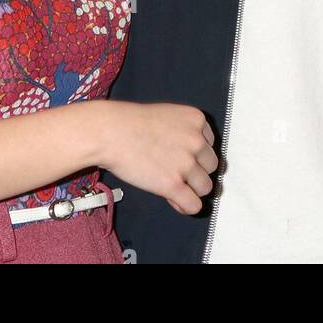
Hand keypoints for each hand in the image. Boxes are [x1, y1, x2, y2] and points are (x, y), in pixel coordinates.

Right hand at [97, 101, 218, 214]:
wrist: (111, 132)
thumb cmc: (130, 123)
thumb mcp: (168, 116)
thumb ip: (184, 132)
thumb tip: (191, 157)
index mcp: (197, 120)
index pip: (210, 145)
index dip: (196, 155)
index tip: (182, 158)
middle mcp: (197, 141)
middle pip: (211, 166)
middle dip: (196, 171)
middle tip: (177, 173)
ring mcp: (186, 163)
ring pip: (205, 187)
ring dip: (192, 190)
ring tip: (176, 187)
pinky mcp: (173, 184)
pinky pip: (194, 205)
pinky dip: (187, 207)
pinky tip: (177, 202)